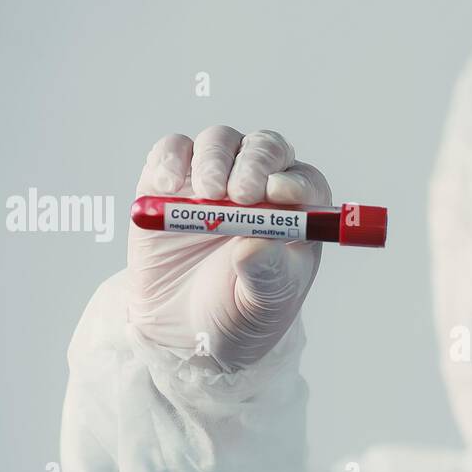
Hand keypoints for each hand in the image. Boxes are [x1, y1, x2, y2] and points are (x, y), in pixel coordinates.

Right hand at [127, 125, 330, 371]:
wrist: (187, 329)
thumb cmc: (240, 314)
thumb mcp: (262, 304)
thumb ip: (265, 273)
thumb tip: (255, 244)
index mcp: (296, 212)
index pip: (304, 181)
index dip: (295, 183)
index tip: (279, 196)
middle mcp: (259, 185)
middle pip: (265, 149)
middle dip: (255, 165)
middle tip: (241, 195)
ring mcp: (215, 177)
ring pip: (220, 142)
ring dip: (214, 161)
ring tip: (208, 197)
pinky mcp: (170, 180)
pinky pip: (172, 151)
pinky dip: (170, 160)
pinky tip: (168, 187)